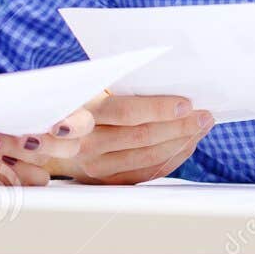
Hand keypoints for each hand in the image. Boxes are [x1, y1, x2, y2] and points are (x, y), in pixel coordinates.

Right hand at [51, 93, 214, 184]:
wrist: (49, 138)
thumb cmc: (79, 102)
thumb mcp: (89, 85)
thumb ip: (118, 82)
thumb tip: (166, 71)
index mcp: (82, 111)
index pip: (125, 112)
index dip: (158, 109)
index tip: (187, 103)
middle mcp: (85, 143)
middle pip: (142, 137)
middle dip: (179, 125)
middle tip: (205, 114)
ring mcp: (95, 167)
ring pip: (147, 158)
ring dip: (180, 142)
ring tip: (201, 127)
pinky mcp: (106, 181)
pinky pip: (145, 173)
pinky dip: (171, 159)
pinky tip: (187, 144)